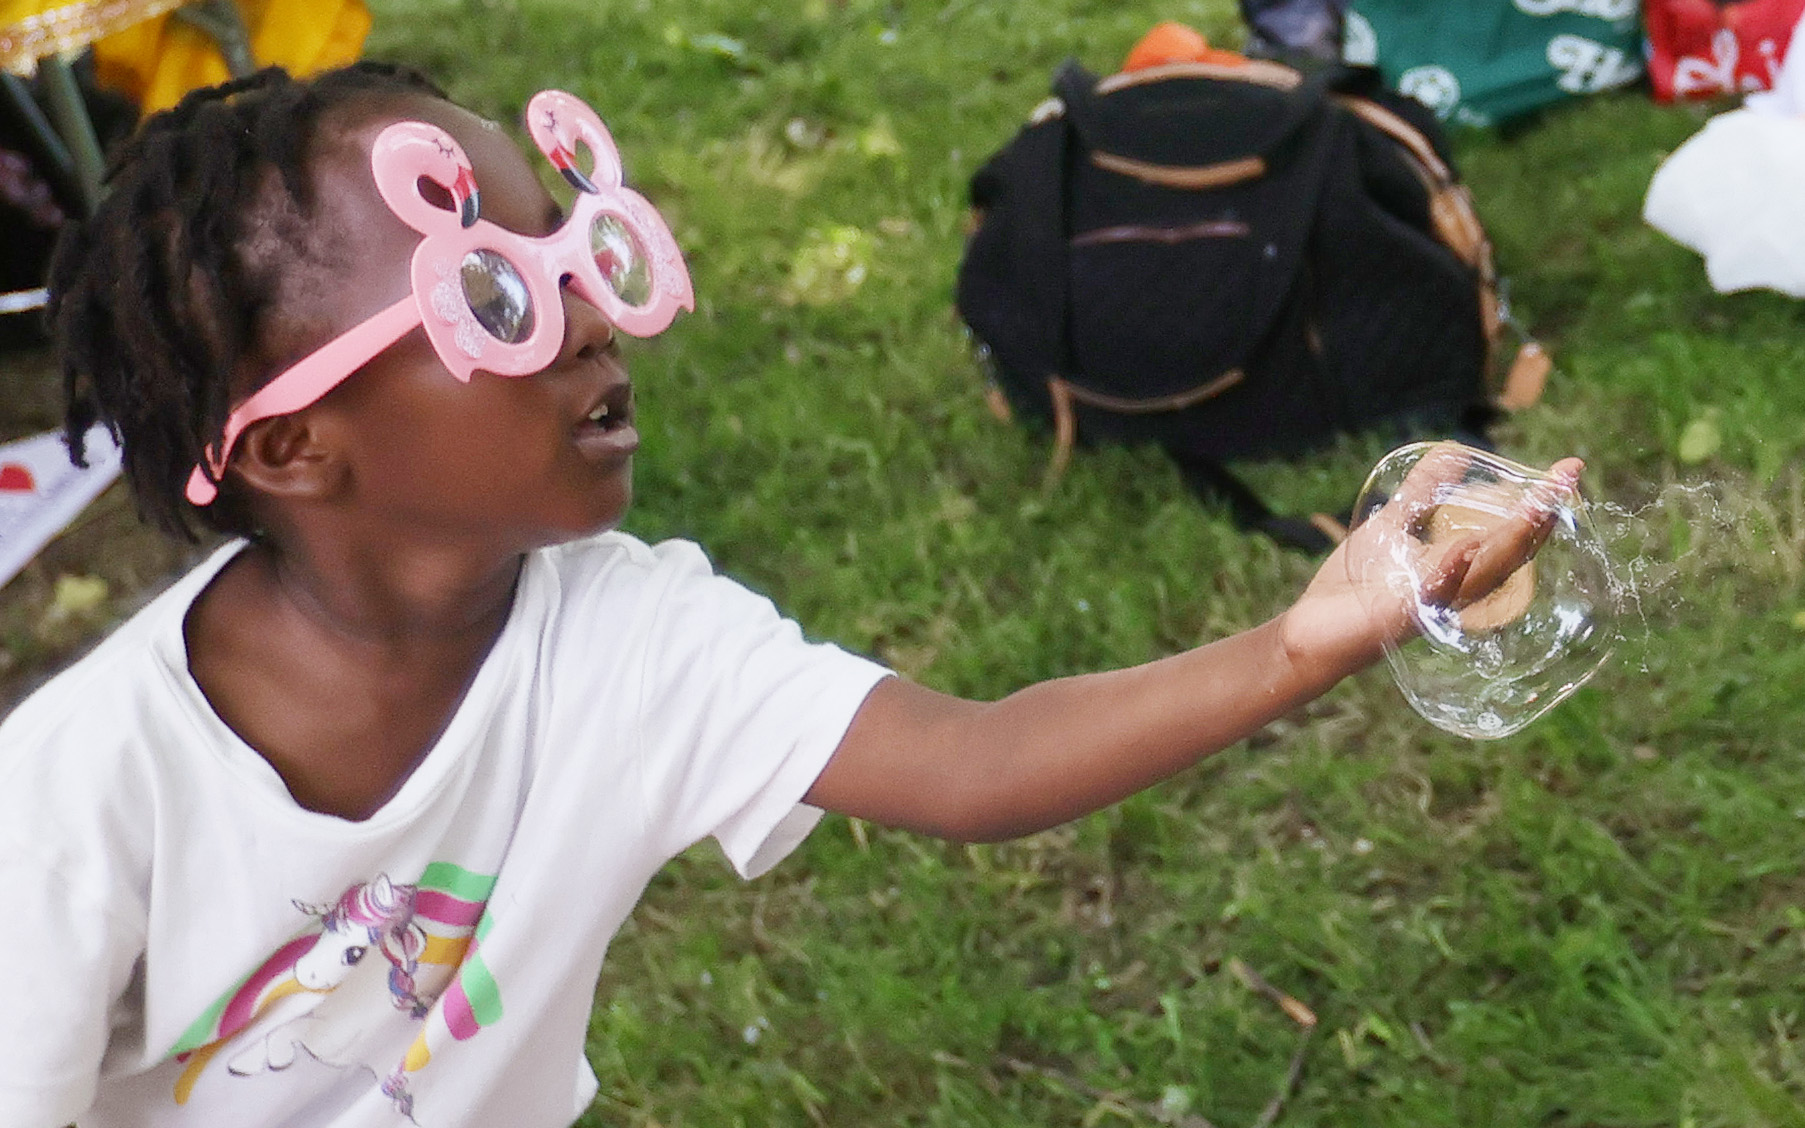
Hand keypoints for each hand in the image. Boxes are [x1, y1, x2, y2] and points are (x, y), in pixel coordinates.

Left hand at [1279, 444, 1583, 683]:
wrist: (1310, 632)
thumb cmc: (1354, 585)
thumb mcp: (1391, 526)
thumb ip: (1421, 492)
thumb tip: (1455, 451)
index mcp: (1458, 567)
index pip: (1510, 533)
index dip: (1541, 503)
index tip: (1570, 468)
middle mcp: (1455, 587)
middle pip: (1510, 553)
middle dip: (1541, 515)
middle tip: (1569, 476)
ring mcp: (1432, 604)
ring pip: (1481, 573)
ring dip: (1510, 538)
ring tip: (1538, 506)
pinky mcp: (1401, 618)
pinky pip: (1431, 595)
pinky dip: (1449, 571)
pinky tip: (1463, 546)